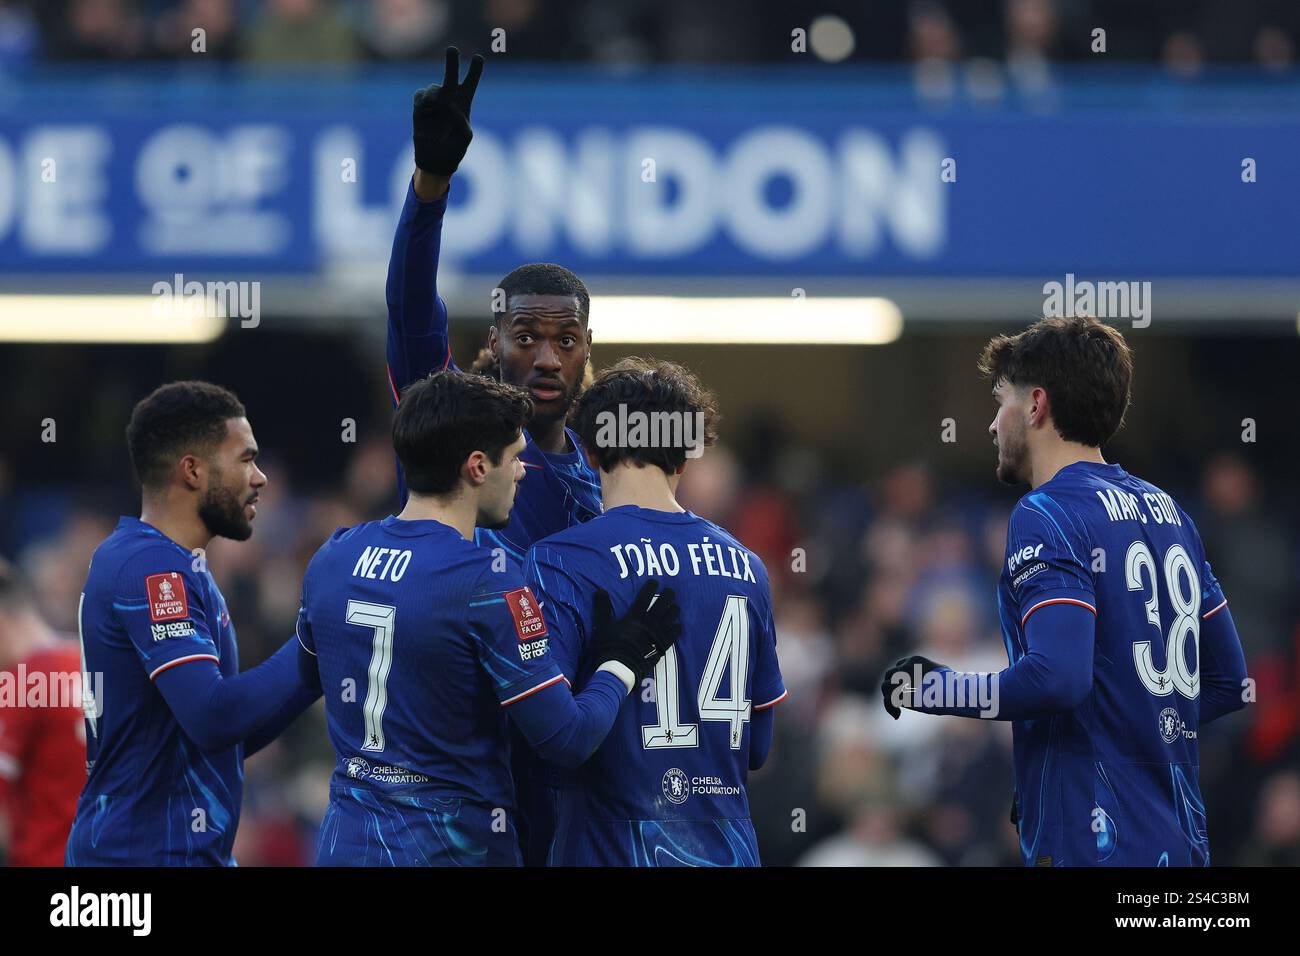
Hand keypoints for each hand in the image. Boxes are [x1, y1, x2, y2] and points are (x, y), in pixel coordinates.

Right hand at [413, 46, 483, 176]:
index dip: (475, 71)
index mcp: (464, 103)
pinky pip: (420, 96)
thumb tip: (448, 104)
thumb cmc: (454, 148)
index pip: (471, 83)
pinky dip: (423, 102)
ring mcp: (434, 101)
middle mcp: (449, 98)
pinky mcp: (420, 106)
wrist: (435, 159)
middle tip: (452, 49)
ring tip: (437, 108)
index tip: (478, 58)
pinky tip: (426, 110)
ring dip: (436, 97)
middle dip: (451, 62)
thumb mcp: (465, 136)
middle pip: (451, 76)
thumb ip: (462, 120)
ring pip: (434, 88)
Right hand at [592, 579, 681, 685]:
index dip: (651, 587)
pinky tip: (677, 625)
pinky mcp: (663, 645)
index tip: (655, 581)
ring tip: (674, 606)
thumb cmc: (610, 646)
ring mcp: (658, 634)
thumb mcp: (602, 626)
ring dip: (674, 609)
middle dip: (668, 595)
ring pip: (672, 616)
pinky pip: (674, 633)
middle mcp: (649, 622)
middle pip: (663, 603)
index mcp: (635, 616)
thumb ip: (602, 607)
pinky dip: (677, 627)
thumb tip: (600, 591)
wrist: (621, 667)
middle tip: (669, 591)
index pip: (645, 596)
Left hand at [879, 655, 948, 719]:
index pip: (900, 666)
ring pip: (885, 686)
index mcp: (915, 661)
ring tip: (896, 709)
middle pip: (889, 674)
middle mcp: (905, 667)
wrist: (951, 690)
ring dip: (889, 697)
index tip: (905, 688)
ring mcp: (901, 679)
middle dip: (892, 687)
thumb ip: (935, 673)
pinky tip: (897, 715)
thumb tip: (942, 675)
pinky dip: (890, 708)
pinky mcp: (899, 693)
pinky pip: (888, 699)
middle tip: (898, 699)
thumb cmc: (953, 683)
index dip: (900, 678)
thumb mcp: (944, 672)